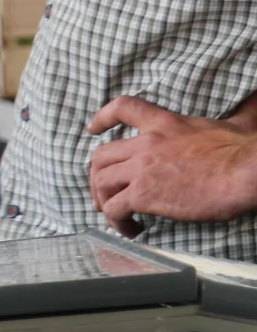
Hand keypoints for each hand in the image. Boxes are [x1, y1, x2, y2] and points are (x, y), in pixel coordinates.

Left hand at [87, 96, 256, 237]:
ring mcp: (141, 169)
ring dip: (103, 202)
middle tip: (106, 193)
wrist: (246, 173)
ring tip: (116, 217)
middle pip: (101, 157)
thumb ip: (238, 114)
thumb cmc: (244, 152)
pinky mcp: (144, 195)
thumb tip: (255, 102)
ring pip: (101, 183)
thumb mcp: (235, 124)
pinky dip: (116, 221)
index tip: (91, 129)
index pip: (123, 108)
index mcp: (164, 123)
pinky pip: (114, 209)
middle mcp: (145, 144)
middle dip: (97, 176)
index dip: (102, 118)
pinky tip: (131, 229)